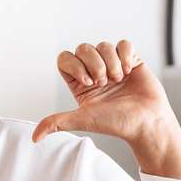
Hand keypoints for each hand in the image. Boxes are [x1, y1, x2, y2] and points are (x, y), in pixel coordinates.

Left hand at [33, 39, 180, 180]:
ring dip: (111, 62)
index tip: (88, 83)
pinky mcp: (131, 60)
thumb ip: (57, 122)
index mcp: (80, 83)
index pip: (65, 59)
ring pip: (103, 45)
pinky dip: (126, 55)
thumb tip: (35, 137)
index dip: (75, 65)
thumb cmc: (116, 123)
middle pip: (83, 48)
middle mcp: (94, 72)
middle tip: (104, 82)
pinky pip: (123, 43)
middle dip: (94, 64)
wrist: (146, 122)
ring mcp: (113, 64)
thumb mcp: (83, 120)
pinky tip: (130, 71)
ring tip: (119, 80)